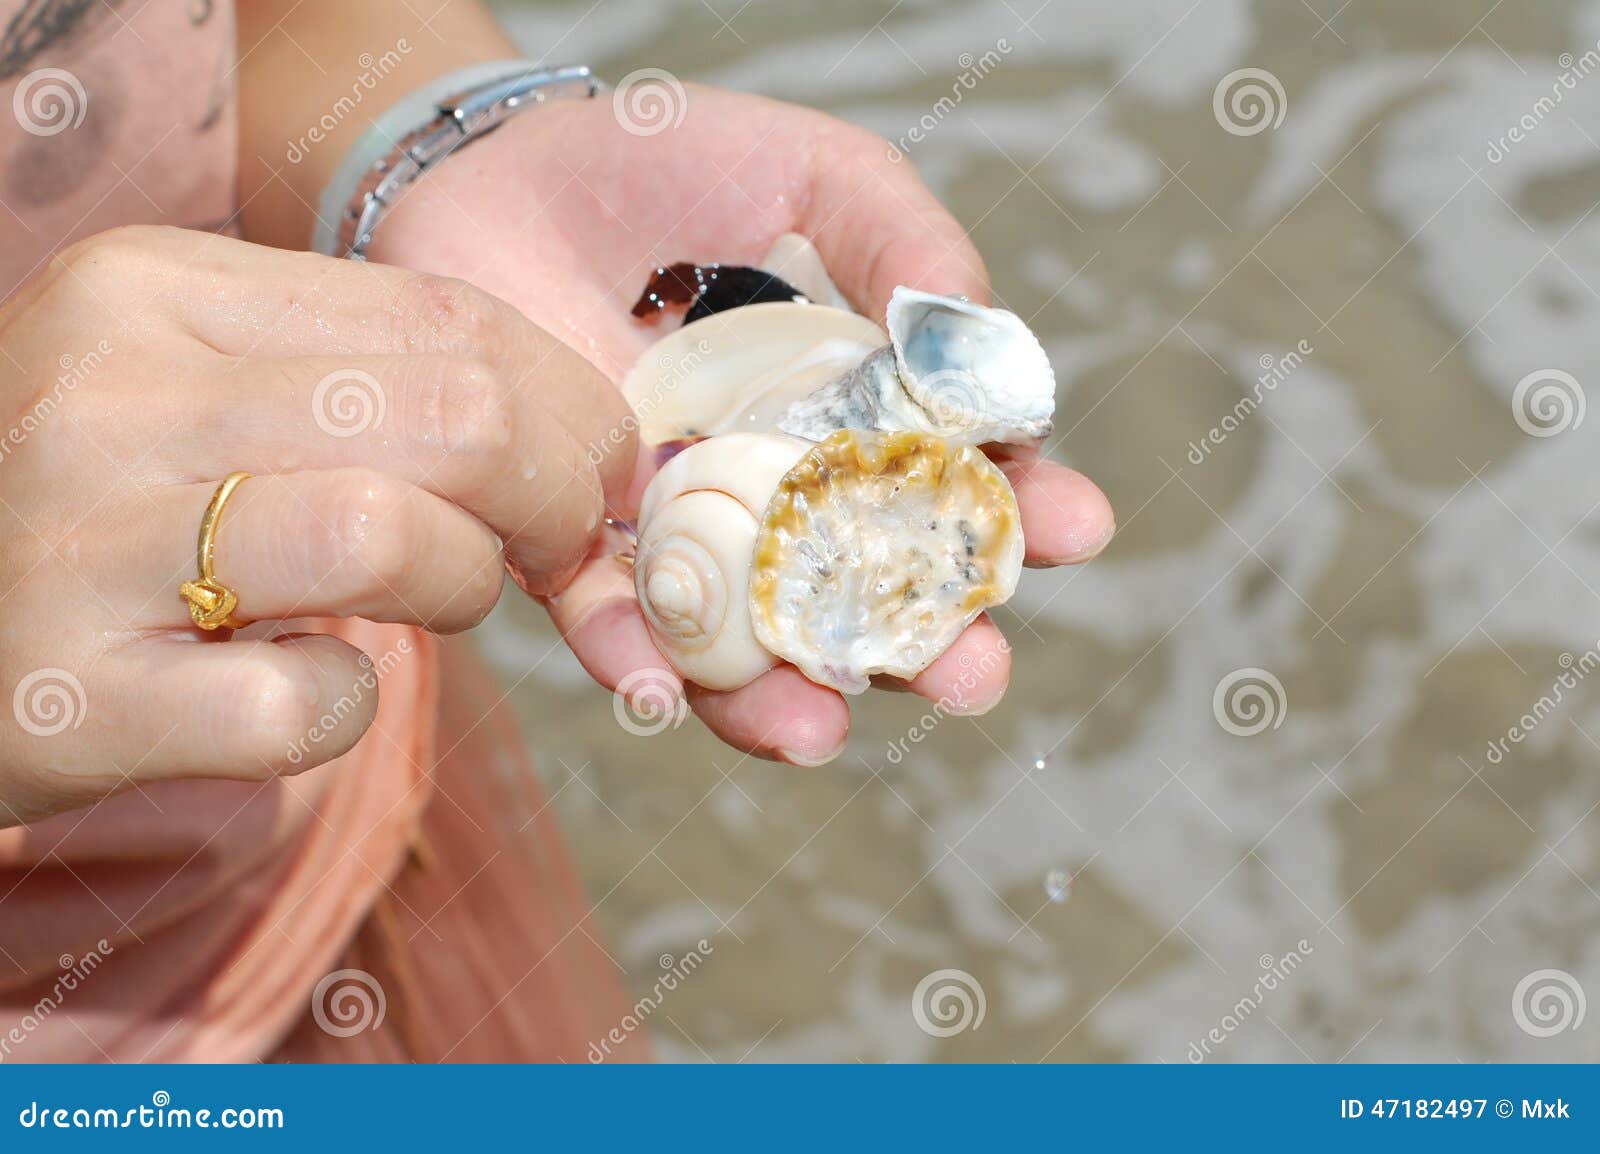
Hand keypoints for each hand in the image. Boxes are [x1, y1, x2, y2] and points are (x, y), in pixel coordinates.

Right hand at [0, 225, 633, 824]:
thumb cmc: (97, 517)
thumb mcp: (210, 402)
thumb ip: (388, 402)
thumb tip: (606, 471)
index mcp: (156, 289)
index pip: (450, 319)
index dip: (573, 412)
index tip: (599, 480)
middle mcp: (107, 392)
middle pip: (456, 421)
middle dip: (558, 502)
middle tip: (551, 555)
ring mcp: (77, 543)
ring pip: (391, 538)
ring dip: (464, 589)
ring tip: (426, 605)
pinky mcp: (68, 697)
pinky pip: (304, 705)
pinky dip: (348, 708)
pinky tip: (301, 689)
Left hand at [368, 84, 1114, 764]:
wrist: (503, 165)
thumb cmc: (670, 168)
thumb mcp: (816, 176)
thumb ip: (905, 243)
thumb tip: (977, 343)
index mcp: (856, 417)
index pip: (952, 484)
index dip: (1018, 514)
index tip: (1072, 530)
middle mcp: (779, 493)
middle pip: (861, 594)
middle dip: (925, 645)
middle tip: (973, 677)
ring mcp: (681, 527)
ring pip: (743, 640)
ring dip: (785, 698)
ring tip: (822, 731)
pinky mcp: (571, 539)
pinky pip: (607, 619)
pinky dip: (636, 664)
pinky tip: (664, 692)